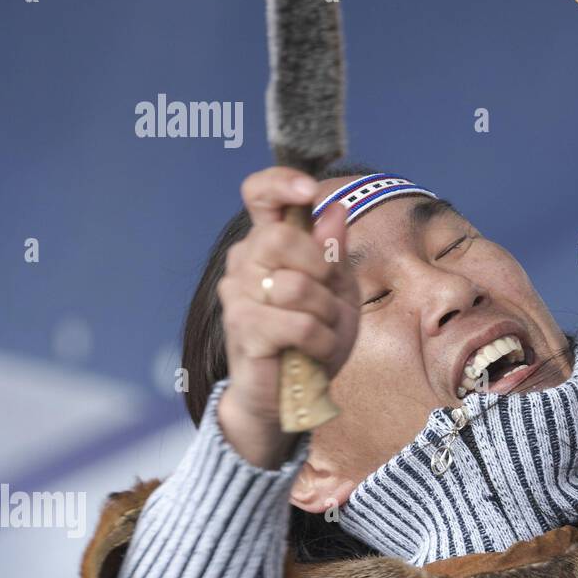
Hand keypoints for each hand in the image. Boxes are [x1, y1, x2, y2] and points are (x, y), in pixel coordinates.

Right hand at [215, 168, 359, 467]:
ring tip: (323, 332)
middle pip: (281, 238)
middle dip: (322, 269)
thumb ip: (335, 252)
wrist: (292, 393)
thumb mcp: (340, 291)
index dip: (280, 183)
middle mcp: (246, 261)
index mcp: (270, 243)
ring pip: (295, 285)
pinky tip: (316, 352)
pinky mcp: (243, 329)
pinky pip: (298, 324)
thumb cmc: (315, 337)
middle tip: (331, 297)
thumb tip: (334, 209)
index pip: (259, 194)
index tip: (308, 190)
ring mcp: (238, 294)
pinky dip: (321, 341)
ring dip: (327, 313)